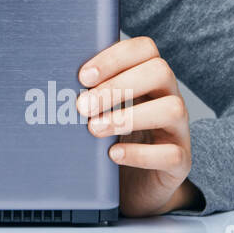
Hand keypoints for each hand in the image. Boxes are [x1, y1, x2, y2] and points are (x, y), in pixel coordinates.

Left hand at [76, 36, 197, 216]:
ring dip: (128, 116)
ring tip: (94, 129)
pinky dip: (140, 154)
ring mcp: (179, 129)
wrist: (132, 183)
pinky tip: (113, 155)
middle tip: (83, 106)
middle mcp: (169, 97)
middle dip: (117, 86)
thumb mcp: (100, 109)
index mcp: (150, 77)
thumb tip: (53, 80)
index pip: (145, 49)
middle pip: (160, 72)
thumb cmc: (111, 136)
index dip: (114, 57)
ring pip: (172, 109)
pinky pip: (172, 154)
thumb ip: (88, 91)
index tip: (83, 77)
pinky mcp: (180, 160)